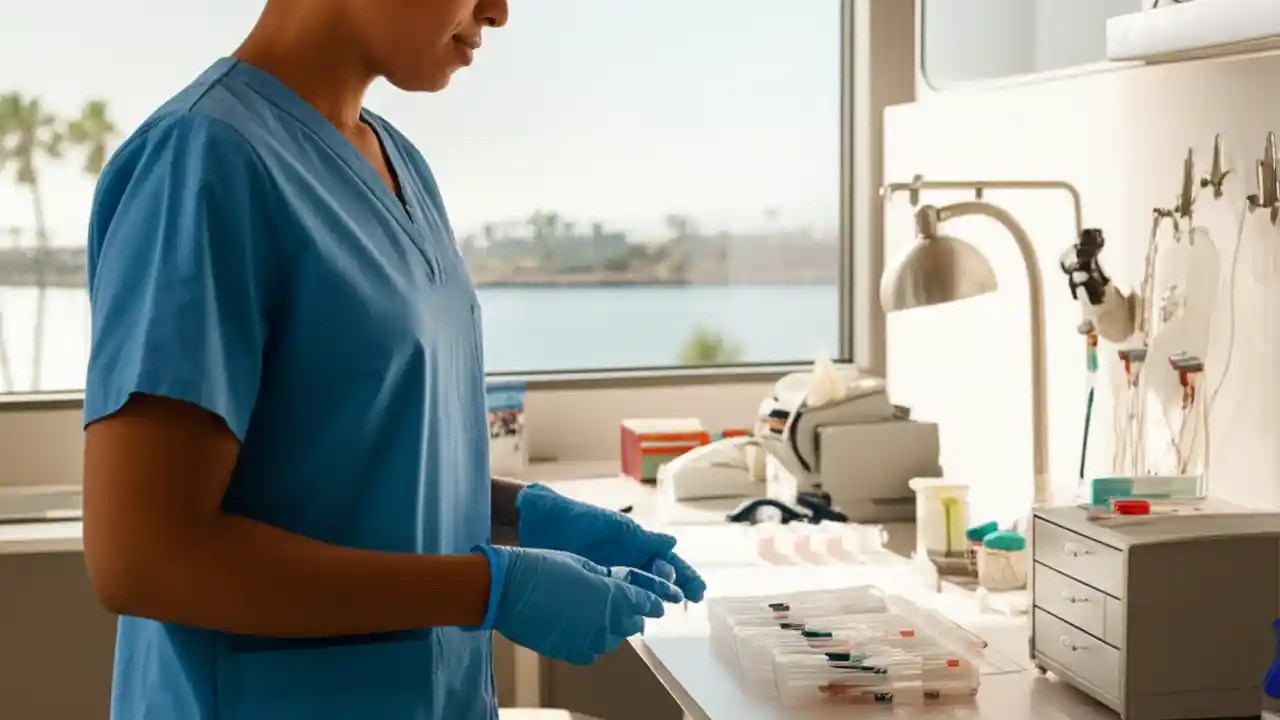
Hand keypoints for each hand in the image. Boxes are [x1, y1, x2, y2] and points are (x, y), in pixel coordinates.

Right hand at [474, 545, 682, 664]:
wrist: (505, 588)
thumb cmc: (542, 566)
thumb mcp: (582, 563)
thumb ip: (607, 576)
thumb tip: (618, 583)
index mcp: (612, 595)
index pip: (646, 604)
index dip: (652, 601)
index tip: (654, 601)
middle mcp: (605, 622)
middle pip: (633, 624)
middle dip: (631, 613)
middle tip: (623, 603)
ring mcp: (587, 640)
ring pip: (614, 640)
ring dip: (612, 628)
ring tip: (598, 614)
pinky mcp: (569, 652)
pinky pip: (592, 651)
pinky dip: (592, 641)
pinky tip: (581, 628)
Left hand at [516, 484, 706, 602]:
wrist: (540, 523)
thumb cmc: (580, 518)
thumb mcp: (614, 527)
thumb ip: (642, 538)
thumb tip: (673, 543)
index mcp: (636, 544)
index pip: (667, 562)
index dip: (684, 576)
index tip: (696, 592)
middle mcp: (628, 560)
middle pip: (658, 580)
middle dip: (674, 590)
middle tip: (687, 603)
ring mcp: (612, 574)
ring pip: (639, 592)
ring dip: (651, 602)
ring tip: (660, 613)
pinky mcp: (594, 585)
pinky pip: (617, 599)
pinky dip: (626, 609)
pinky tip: (633, 620)